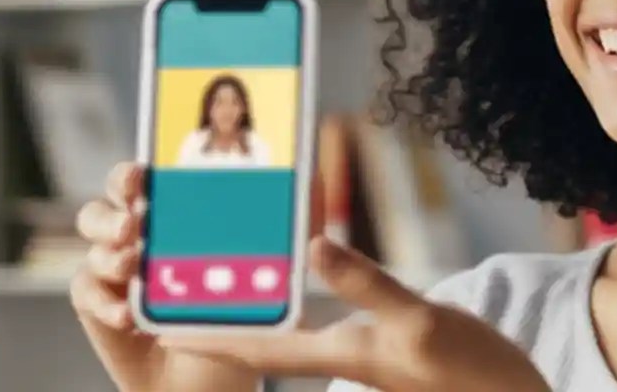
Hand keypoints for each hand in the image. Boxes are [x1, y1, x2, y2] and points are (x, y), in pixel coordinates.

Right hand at [69, 162, 268, 390]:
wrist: (209, 373)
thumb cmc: (240, 309)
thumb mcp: (272, 265)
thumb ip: (290, 223)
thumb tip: (313, 179)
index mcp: (170, 212)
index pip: (140, 180)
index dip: (132, 174)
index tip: (142, 175)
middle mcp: (135, 234)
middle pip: (102, 206)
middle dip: (112, 210)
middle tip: (134, 224)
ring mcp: (113, 268)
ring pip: (93, 247)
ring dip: (109, 254)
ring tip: (133, 265)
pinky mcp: (98, 303)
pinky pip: (86, 293)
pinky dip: (105, 303)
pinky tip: (129, 317)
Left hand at [162, 237, 550, 391]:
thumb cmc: (469, 370)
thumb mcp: (419, 321)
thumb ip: (368, 285)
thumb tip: (312, 246)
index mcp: (341, 353)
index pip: (254, 345)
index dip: (200, 333)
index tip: (147, 319)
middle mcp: (343, 354)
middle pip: (263, 337)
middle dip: (217, 317)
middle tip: (172, 286)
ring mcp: (365, 351)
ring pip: (289, 328)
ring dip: (253, 306)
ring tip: (218, 278)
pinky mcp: (387, 343)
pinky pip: (326, 317)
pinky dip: (301, 293)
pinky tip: (299, 275)